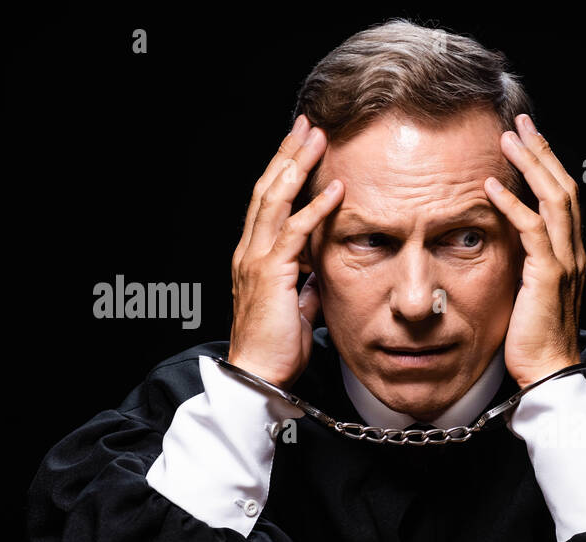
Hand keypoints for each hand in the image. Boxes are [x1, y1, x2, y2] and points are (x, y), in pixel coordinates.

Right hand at [228, 114, 344, 387]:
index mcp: (254, 256)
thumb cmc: (278, 346)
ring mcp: (257, 259)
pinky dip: (316, 208)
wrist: (259, 374)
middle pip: (267, 188)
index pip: (268, 201)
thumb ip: (305, 284)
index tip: (302, 145)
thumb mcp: (297, 307)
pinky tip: (335, 189)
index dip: (284, 170)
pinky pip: (295, 232)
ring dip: (298, 166)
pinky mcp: (270, 273)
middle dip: (288, 153)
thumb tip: (319, 273)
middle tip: (309, 124)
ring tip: (318, 139)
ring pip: (275, 199)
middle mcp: (250, 250)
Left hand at [483, 114, 584, 388]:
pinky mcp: (548, 277)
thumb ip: (526, 261)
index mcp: (571, 254)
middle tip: (522, 122)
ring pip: (554, 201)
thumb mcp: (530, 290)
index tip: (529, 139)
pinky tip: (493, 187)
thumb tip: (504, 236)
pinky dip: (514, 206)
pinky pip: (533, 232)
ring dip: (530, 166)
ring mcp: (565, 263)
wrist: (549, 371)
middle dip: (542, 151)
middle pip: (563, 188)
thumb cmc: (535, 337)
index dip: (548, 165)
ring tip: (509, 140)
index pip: (563, 198)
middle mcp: (574, 253)